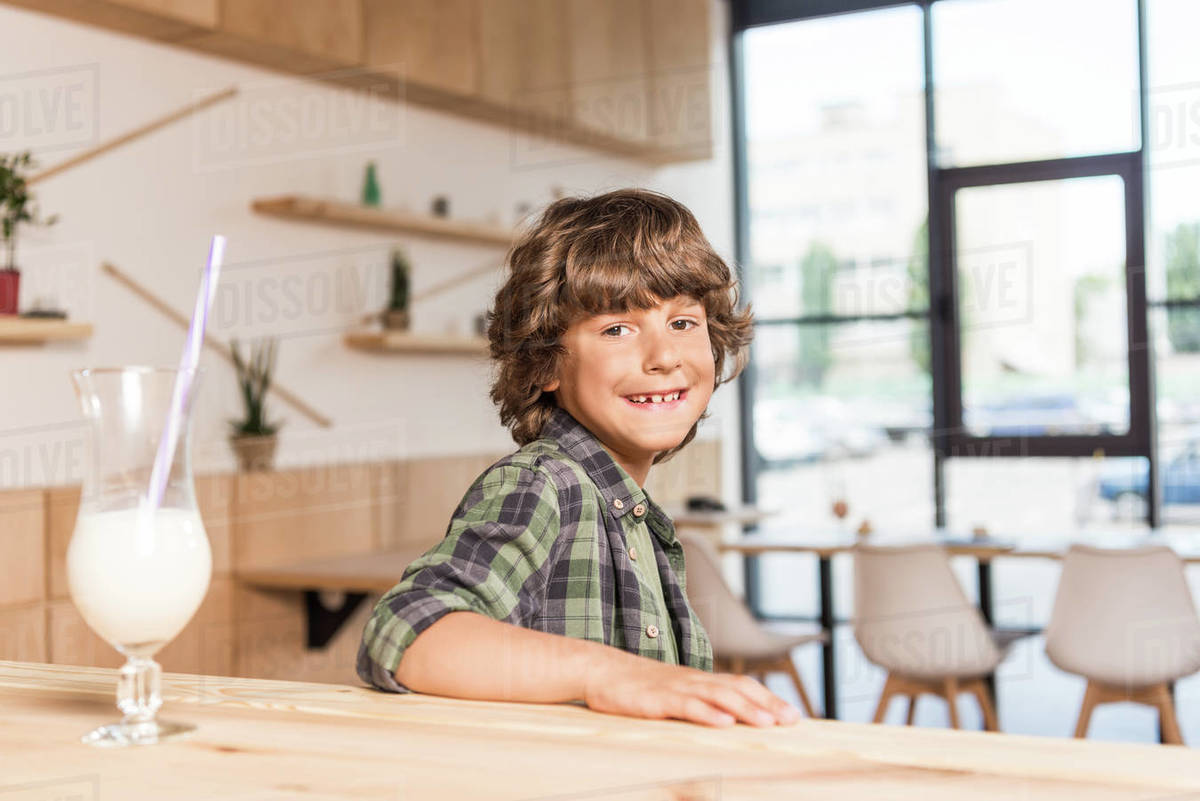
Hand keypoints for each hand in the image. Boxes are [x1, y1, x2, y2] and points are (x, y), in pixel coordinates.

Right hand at [583, 654, 801, 727]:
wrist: (600, 670)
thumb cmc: (637, 687)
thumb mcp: (673, 693)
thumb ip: (697, 701)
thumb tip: (725, 719)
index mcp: (699, 679)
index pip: (741, 685)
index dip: (767, 698)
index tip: (792, 715)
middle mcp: (693, 680)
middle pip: (737, 688)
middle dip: (767, 704)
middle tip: (791, 720)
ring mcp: (676, 688)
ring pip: (717, 696)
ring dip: (745, 710)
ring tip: (767, 723)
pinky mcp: (657, 700)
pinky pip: (686, 706)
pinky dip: (707, 713)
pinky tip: (723, 723)